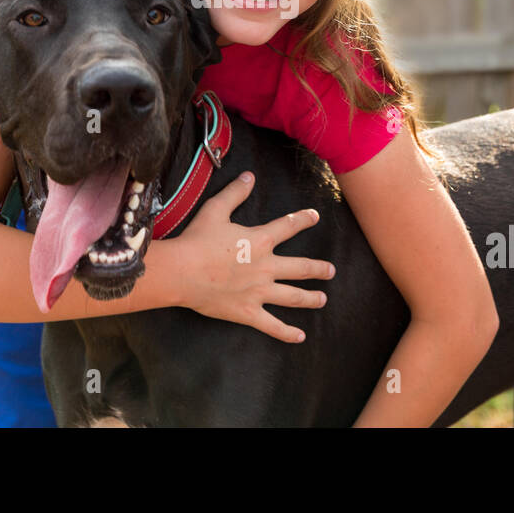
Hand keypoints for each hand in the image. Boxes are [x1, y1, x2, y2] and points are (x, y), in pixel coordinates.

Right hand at [168, 172, 334, 342]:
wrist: (182, 271)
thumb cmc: (197, 240)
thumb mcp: (216, 210)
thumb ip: (235, 193)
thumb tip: (249, 175)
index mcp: (260, 241)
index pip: (289, 226)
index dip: (303, 219)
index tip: (315, 217)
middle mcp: (266, 267)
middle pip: (300, 268)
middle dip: (318, 269)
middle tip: (331, 270)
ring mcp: (259, 292)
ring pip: (293, 297)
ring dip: (310, 298)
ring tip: (322, 299)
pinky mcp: (248, 312)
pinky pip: (272, 325)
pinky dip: (287, 332)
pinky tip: (300, 337)